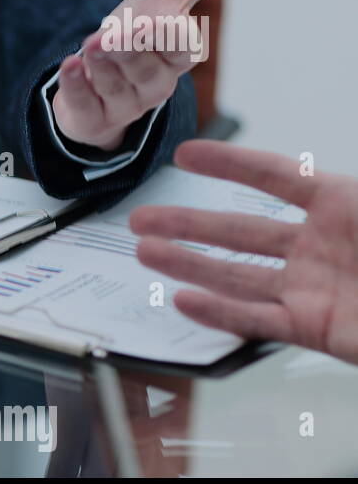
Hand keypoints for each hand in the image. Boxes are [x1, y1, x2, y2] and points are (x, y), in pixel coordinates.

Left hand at [52, 0, 258, 149]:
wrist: (107, 67)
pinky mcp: (93, 115)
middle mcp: (156, 81)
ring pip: (116, 86)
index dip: (175, 39)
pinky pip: (85, 104)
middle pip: (147, 70)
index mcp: (179, 54)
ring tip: (91, 45)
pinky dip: (76, 86)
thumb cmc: (149, 22)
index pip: (184, 49)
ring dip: (103, 67)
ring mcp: (125, 102)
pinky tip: (69, 64)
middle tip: (118, 36)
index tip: (167, 23)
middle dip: (133, 52)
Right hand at [129, 140, 357, 363]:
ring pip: (236, 274)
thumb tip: (306, 163)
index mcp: (344, 205)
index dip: (230, 164)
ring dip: (188, 264)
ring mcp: (314, 288)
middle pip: (240, 230)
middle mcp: (321, 246)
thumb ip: (352, 189)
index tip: (188, 154)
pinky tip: (184, 300)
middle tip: (145, 215)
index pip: (274, 177)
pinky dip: (218, 312)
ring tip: (146, 253)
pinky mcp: (314, 328)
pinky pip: (256, 319)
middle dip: (188, 221)